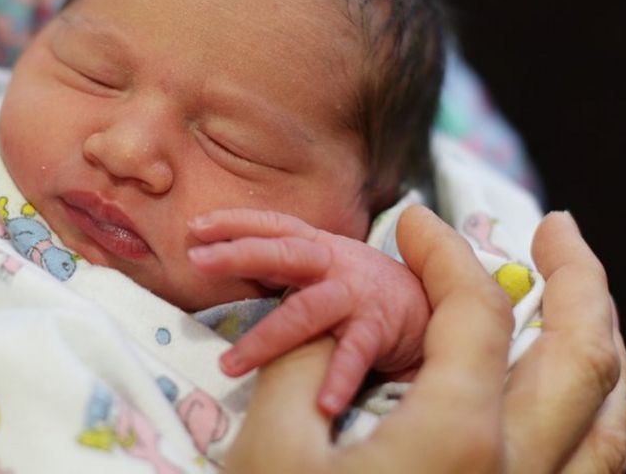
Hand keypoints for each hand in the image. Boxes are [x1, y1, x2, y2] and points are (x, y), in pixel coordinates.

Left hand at [187, 208, 428, 415]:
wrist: (430, 306)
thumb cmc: (361, 288)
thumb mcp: (321, 267)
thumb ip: (279, 266)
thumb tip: (220, 263)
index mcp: (316, 247)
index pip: (273, 226)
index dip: (235, 222)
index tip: (195, 226)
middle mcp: (333, 265)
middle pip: (282, 254)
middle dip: (239, 255)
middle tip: (197, 262)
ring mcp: (354, 297)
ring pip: (305, 312)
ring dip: (266, 338)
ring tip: (230, 365)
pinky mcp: (377, 330)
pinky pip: (353, 355)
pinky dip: (338, 379)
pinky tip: (322, 403)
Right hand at [225, 206, 625, 472]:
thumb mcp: (271, 453)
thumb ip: (308, 362)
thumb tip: (336, 306)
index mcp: (456, 442)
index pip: (476, 310)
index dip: (447, 250)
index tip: (416, 221)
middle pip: (585, 355)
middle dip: (580, 276)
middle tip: (560, 228)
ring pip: (611, 424)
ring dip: (607, 348)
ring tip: (586, 303)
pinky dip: (598, 419)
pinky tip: (572, 404)